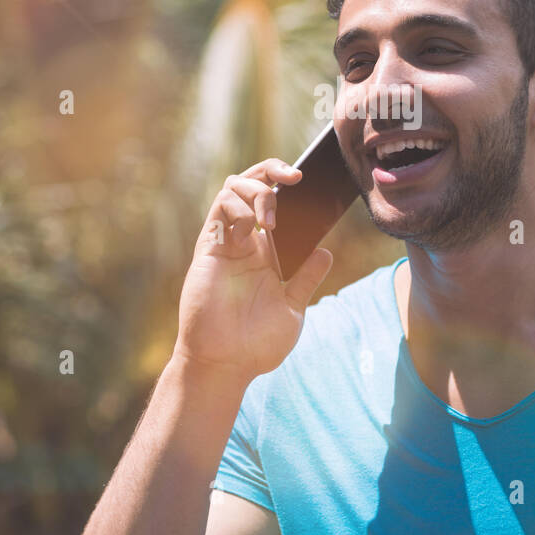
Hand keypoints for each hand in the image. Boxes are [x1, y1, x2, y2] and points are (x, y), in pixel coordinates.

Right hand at [174, 158, 333, 380]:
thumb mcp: (293, 308)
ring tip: (272, 215)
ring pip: (233, 188)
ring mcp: (225, 244)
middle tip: (297, 177)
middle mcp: (244, 242)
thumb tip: (325, 251)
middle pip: (251, 184)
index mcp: (265, 253)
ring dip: (257, 188)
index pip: (275, 204)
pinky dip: (238, 204)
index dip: (288, 187)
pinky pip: (219, 210)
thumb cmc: (256, 344)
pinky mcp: (208, 249)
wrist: (227, 366)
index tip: (311, 183)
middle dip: (272, 169)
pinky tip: (254, 223)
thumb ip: (306, 278)